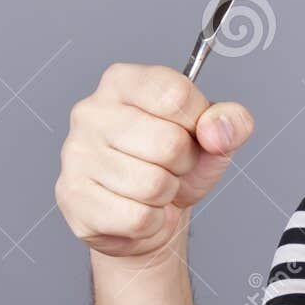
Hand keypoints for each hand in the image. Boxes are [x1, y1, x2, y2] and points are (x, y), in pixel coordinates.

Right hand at [55, 63, 253, 259]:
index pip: (176, 94)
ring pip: (152, 185)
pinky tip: (137, 209)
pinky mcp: (73, 197)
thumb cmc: (176, 166)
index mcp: (123, 82)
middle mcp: (91, 111)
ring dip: (166, 194)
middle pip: (168, 143)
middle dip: (183, 164)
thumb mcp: (214, 137)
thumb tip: (217, 130)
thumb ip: (231, 121)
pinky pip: (137, 218)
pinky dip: (151, 222)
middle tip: (170, 166)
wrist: (150, 215)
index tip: (191, 131)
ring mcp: (75, 154)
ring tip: (153, 187)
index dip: (197, 122)